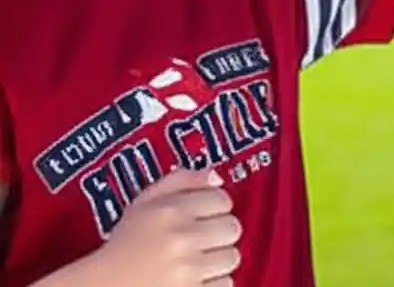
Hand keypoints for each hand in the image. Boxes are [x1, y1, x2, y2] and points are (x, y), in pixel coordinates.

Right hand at [90, 169, 240, 286]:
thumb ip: (180, 181)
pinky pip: (225, 283)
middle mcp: (181, 238)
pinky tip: (192, 279)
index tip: (205, 215)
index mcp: (169, 211)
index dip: (215, 208)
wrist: (102, 286)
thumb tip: (216, 177)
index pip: (221, 199)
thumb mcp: (144, 204)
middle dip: (218, 234)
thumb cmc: (125, 246)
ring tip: (194, 261)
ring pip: (231, 257)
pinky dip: (212, 283)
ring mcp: (187, 269)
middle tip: (200, 241)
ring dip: (216, 260)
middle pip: (232, 228)